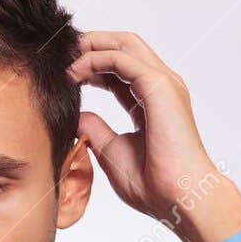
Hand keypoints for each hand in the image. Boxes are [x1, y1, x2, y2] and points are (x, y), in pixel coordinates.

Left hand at [68, 30, 240, 241]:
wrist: (180, 197)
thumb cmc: (154, 184)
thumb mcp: (112, 152)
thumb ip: (96, 130)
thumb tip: (77, 118)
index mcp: (153, 101)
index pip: (120, 68)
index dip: (91, 64)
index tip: (64, 73)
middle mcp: (161, 87)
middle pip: (124, 46)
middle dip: (91, 44)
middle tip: (61, 54)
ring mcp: (163, 84)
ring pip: (125, 44)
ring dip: (91, 46)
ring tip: (64, 58)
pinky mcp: (159, 87)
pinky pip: (122, 59)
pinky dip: (95, 59)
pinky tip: (74, 73)